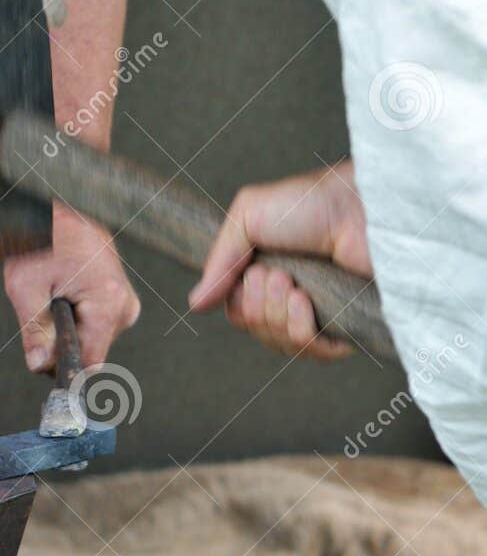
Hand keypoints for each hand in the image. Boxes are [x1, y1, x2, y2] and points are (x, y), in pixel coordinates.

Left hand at [4, 208, 139, 373]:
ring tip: (53, 291)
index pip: (89, 362)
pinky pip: (94, 322)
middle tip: (41, 308)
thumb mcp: (25, 286)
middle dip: (61, 340)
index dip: (62, 364)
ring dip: (67, 326)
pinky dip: (75, 315)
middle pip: (90, 351)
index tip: (42, 354)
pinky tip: (64, 290)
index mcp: (109, 303)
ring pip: (91, 338)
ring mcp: (126, 301)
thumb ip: (34, 332)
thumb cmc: (41, 236)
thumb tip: (40, 366)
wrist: (59, 204)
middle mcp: (125, 305)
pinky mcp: (120, 297)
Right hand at [188, 161, 371, 361]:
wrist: (359, 206)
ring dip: (278, 316)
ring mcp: (323, 313)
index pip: (239, 313)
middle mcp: (294, 297)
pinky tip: (306, 304)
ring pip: (281, 345)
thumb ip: (219, 261)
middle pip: (257, 331)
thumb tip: (195, 305)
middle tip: (277, 275)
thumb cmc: (311, 202)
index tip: (255, 272)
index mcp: (270, 274)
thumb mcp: (248, 216)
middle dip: (259, 307)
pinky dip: (301, 332)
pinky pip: (315, 353)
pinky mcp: (349, 325)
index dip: (239, 303)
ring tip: (294, 285)